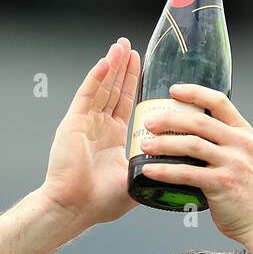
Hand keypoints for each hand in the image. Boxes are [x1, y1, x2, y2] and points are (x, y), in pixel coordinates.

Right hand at [41, 38, 140, 225]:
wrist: (76, 208)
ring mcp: (85, 123)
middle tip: (131, 46)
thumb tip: (178, 167)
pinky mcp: (73, 123)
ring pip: (101, 87)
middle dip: (123, 68)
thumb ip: (153, 168)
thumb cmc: (100, 202)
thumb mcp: (135, 180)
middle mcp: (98, 127)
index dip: (133, 83)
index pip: (126, 103)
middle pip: (113, 90)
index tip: (141, 64)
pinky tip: (106, 62)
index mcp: (112, 138)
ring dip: (112, 65)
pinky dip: (96, 77)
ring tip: (121, 45)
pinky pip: (86, 95)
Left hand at [139, 83, 252, 242]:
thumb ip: (224, 143)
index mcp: (244, 133)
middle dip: (170, 119)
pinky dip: (165, 171)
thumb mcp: (244, 157)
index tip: (173, 90)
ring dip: (164, 144)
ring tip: (145, 146)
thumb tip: (192, 133)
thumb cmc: (248, 192)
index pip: (219, 102)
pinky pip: (187, 174)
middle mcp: (240, 144)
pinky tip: (149, 171)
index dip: (194, 93)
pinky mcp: (222, 184)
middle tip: (149, 122)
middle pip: (199, 122)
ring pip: (191, 145)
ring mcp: (232, 164)